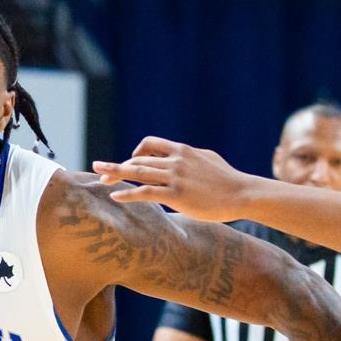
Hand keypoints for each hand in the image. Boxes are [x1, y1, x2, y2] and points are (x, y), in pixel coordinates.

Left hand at [90, 137, 253, 222]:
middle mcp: (175, 160)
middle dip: (117, 166)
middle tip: (99, 170)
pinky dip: (128, 193)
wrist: (242, 193)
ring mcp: (175, 177)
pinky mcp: (176, 195)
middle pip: (138, 160)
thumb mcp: (207, 159)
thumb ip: (190, 157)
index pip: (150, 144)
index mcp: (182, 150)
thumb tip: (182, 156)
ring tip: (99, 177)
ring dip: (115, 174)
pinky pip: (145, 192)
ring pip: (138, 173)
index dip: (135, 152)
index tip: (127, 162)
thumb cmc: (227, 179)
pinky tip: (115, 196)